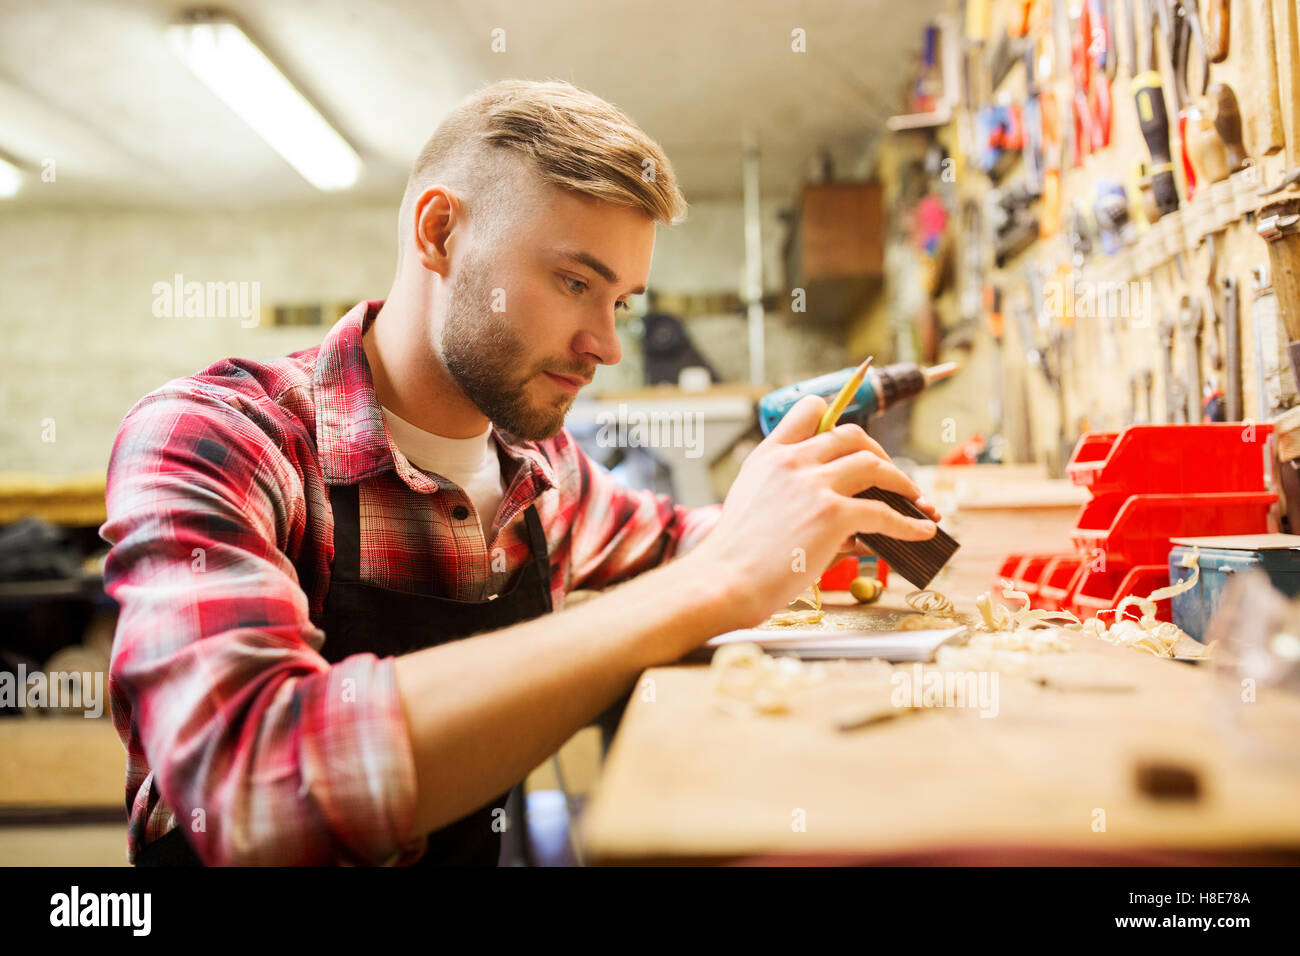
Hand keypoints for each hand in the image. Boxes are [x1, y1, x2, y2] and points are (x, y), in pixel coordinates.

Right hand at [687, 394, 936, 629]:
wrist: (724, 582)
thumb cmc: (736, 558)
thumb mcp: (757, 507)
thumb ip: (794, 496)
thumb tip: (852, 519)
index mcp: (768, 456)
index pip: (810, 410)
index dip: (838, 420)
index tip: (855, 440)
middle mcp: (791, 461)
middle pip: (853, 435)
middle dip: (880, 453)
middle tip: (892, 476)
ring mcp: (813, 485)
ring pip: (874, 465)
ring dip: (903, 482)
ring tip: (917, 501)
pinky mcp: (831, 515)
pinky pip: (884, 512)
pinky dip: (909, 523)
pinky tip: (922, 531)